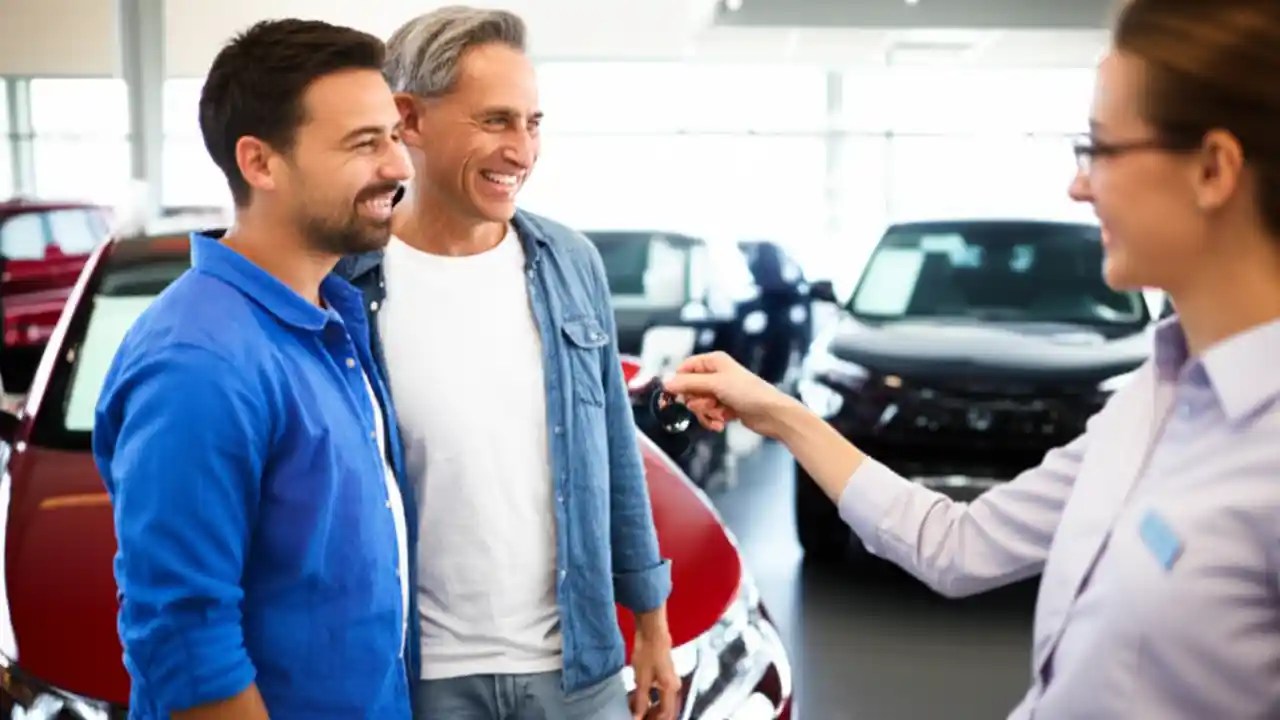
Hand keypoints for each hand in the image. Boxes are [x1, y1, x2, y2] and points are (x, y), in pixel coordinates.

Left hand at [629, 615, 679, 719]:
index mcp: (670, 689)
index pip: (666, 715)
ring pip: (662, 702)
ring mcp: (670, 680)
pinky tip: (637, 696)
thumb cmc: (649, 651)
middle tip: (638, 716)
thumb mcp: (641, 679)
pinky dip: (649, 698)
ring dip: (650, 708)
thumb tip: (638, 716)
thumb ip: (641, 700)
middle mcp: (674, 686)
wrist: (652, 631)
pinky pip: (659, 693)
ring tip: (634, 708)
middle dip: (653, 716)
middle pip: (667, 710)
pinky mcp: (664, 674)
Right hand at [662, 351, 800, 438]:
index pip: (685, 368)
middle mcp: (715, 375)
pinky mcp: (724, 407)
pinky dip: (713, 420)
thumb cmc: (749, 393)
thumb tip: (666, 382)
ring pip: (698, 405)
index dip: (678, 382)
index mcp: (713, 362)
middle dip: (697, 402)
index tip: (672, 396)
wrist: (771, 414)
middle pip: (689, 389)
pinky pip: (708, 414)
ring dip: (706, 413)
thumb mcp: (715, 385)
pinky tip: (722, 423)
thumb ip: (688, 383)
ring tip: (720, 415)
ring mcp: (720, 392)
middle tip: (710, 404)